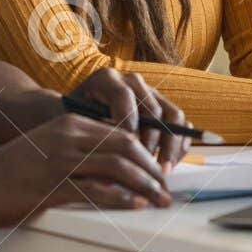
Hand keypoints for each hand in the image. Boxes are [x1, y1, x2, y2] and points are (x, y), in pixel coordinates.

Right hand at [0, 114, 172, 224]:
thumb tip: (112, 169)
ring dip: (145, 185)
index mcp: (70, 124)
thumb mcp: (49, 148)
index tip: (158, 171)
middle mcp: (69, 138)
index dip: (146, 153)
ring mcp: (61, 162)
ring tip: (160, 199)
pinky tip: (137, 205)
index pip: (121, 134)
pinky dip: (122, 198)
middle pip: (126, 148)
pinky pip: (97, 190)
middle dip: (152, 170)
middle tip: (167, 189)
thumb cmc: (11, 168)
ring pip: (117, 168)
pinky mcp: (52, 187)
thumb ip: (78, 152)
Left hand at [72, 67, 189, 172]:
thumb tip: (113, 166)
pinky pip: (182, 124)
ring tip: (162, 171)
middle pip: (153, 110)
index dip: (127, 127)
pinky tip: (167, 166)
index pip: (124, 98)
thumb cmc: (70, 124)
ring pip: (173, 116)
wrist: (73, 118)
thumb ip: (94, 138)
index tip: (123, 155)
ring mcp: (150, 93)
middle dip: (151, 143)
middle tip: (145, 168)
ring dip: (171, 146)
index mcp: (106, 79)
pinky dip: (180, 145)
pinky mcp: (163, 107)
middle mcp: (132, 81)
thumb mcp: (75, 127)